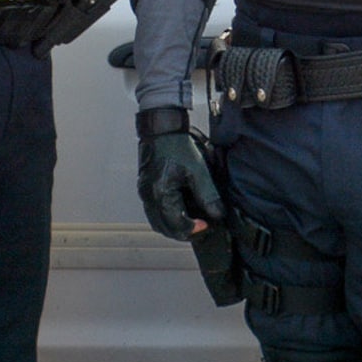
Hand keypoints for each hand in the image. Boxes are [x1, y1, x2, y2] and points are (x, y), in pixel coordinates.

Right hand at [137, 114, 225, 240]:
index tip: (206, 225)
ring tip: (190, 222)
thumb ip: (208, 195)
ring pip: (157, 222)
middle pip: (163, 228)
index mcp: (161, 193)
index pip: (175, 224)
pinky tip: (179, 211)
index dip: (193, 229)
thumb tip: (217, 214)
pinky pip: (153, 211)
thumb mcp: (198, 171)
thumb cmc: (177, 146)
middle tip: (200, 228)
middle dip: (182, 232)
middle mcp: (149, 196)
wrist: (161, 129)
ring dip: (173, 227)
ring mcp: (144, 193)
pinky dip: (166, 217)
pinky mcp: (145, 188)